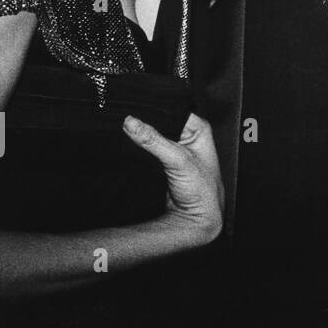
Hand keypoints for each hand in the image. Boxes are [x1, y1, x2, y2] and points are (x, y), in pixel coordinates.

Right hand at [124, 113, 223, 245]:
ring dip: (140, 135)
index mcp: (199, 128)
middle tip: (124, 118)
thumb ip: (154, 140)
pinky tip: (128, 144)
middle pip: (160, 121)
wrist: (195, 220)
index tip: (133, 107)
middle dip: (144, 121)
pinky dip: (138, 147)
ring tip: (124, 129)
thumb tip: (132, 122)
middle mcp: (187, 135)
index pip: (172, 108)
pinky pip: (147, 148)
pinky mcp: (162, 161)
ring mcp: (174, 148)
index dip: (153, 108)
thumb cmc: (202, 192)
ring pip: (152, 135)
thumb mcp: (179, 161)